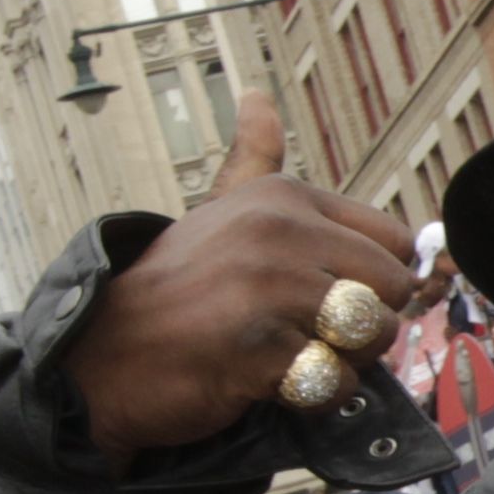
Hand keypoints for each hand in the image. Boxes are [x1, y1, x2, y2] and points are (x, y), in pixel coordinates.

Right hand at [58, 92, 421, 464]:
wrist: (99, 360)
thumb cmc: (173, 291)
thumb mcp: (218, 212)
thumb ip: (253, 161)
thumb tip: (257, 97)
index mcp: (282, 197)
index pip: (394, 240)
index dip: (373, 281)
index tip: (325, 294)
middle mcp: (280, 232)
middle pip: (394, 289)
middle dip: (365, 324)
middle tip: (307, 331)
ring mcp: (269, 290)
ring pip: (373, 336)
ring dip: (339, 360)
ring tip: (285, 353)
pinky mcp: (260, 351)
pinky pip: (336, 383)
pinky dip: (310, 395)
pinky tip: (264, 381)